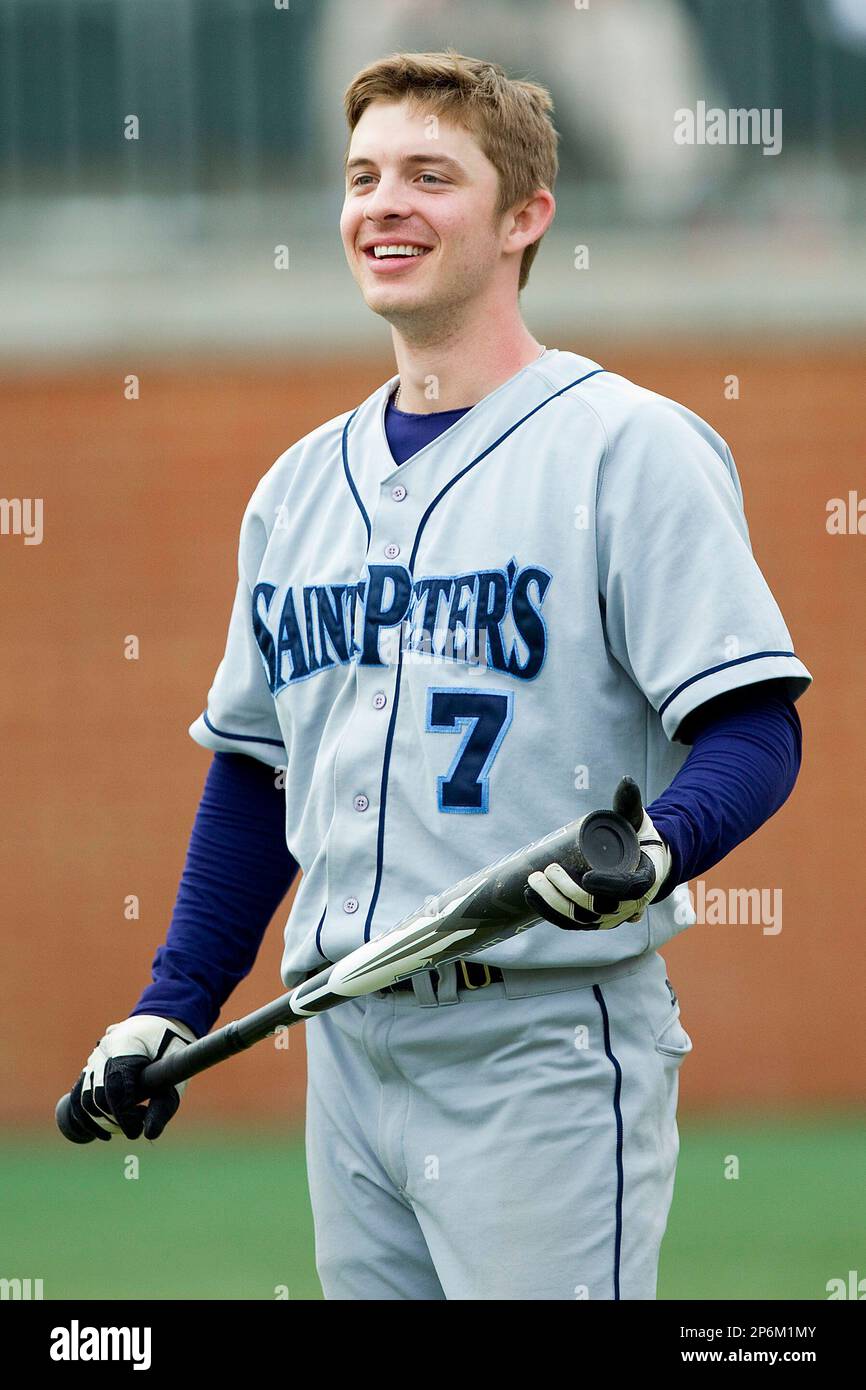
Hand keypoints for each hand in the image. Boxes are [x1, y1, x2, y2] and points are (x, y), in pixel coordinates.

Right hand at [65, 1015, 195, 1142]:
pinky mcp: (90, 1067)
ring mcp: (93, 1058)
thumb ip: (164, 1104)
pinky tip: (106, 1128)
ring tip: (125, 1126)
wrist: (163, 1023)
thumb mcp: (176, 1072)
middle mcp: (103, 1050)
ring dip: (100, 1120)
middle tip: (135, 1127)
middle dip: (112, 1120)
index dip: (122, 1116)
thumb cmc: (173, 1047)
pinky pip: (80, 1095)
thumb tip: (150, 1134)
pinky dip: (89, 1114)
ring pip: (83, 1099)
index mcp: (124, 1045)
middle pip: (95, 1097)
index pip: (114, 1089)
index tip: (136, 1131)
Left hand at [525, 777, 671, 930]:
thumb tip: (626, 779)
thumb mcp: (637, 821)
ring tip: (533, 882)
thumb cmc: (638, 839)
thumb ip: (630, 803)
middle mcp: (629, 906)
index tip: (585, 877)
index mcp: (645, 882)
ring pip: (580, 919)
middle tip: (546, 871)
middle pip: (597, 908)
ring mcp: (610, 917)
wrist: (640, 862)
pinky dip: (549, 914)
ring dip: (553, 904)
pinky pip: (571, 923)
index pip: (628, 890)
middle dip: (567, 894)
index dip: (608, 888)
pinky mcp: (593, 920)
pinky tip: (531, 897)